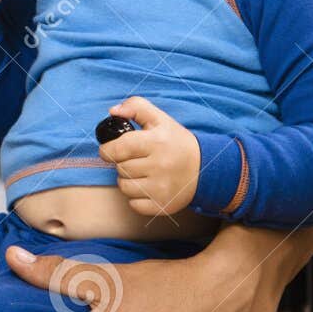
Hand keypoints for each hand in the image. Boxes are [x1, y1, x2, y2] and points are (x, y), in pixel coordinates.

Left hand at [100, 96, 200, 215]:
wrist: (205, 168)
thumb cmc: (177, 142)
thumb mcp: (160, 119)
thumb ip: (135, 106)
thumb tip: (112, 111)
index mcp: (156, 142)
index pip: (119, 148)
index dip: (107, 150)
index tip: (109, 150)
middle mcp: (159, 166)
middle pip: (120, 168)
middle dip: (122, 163)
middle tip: (135, 159)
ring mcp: (161, 188)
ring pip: (125, 187)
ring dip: (127, 180)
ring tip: (141, 173)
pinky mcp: (163, 205)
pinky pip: (134, 205)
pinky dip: (136, 197)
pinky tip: (147, 187)